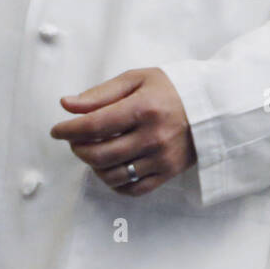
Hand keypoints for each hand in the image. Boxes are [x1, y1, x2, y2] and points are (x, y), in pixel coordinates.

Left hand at [50, 67, 196, 196]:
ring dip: (93, 166)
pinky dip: (115, 183)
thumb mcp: (137, 79)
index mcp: (143, 108)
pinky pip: (132, 189)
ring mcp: (161, 158)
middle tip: (75, 140)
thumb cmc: (171, 89)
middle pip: (99, 154)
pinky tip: (111, 168)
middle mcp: (153, 136)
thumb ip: (101, 93)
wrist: (212, 106)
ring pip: (112, 175)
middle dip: (78, 148)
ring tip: (93, 152)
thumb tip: (66, 105)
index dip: (68, 130)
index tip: (57, 130)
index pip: (93, 126)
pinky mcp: (168, 173)